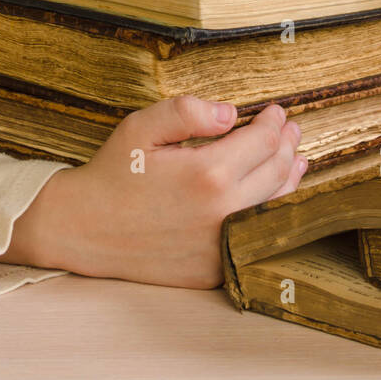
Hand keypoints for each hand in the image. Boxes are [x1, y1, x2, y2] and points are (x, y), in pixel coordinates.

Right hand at [0, 97, 305, 287]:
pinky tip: (271, 198)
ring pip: (275, 206)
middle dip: (286, 145)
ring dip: (289, 178)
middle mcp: (223, 213)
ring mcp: (221, 245)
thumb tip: (232, 114)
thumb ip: (188, 111)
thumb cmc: (113, 173)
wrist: (84, 228)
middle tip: (290, 130)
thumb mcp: (142, 127)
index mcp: (208, 174)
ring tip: (296, 160)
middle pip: (276, 172)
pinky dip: (270, 213)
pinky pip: (255, 237)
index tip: (277, 111)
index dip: (275, 122)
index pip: (264, 141)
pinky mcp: (215, 268)